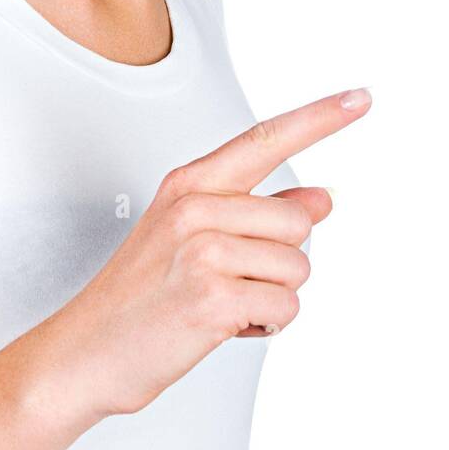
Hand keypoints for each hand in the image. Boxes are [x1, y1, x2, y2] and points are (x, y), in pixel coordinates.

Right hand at [49, 87, 371, 417]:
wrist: (86, 352)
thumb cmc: (141, 296)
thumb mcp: (192, 237)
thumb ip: (258, 212)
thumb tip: (323, 197)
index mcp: (189, 184)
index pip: (265, 139)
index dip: (320, 118)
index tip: (362, 98)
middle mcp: (196, 208)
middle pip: (296, 220)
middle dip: (278, 260)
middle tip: (226, 281)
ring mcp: (202, 251)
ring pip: (298, 267)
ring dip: (273, 296)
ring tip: (221, 304)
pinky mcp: (212, 297)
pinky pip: (286, 307)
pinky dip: (265, 326)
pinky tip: (223, 327)